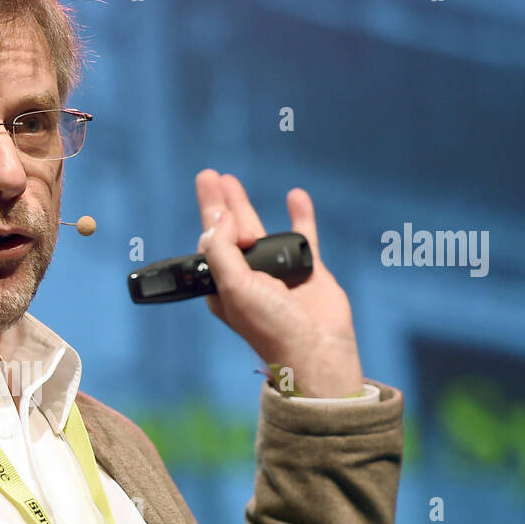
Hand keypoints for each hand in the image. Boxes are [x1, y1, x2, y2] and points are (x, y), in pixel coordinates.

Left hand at [195, 169, 363, 397]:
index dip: (210, 220)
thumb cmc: (271, 326)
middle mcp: (247, 277)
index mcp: (224, 285)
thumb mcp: (234, 288)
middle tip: (208, 175)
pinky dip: (300, 215)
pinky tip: (295, 196)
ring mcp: (277, 271)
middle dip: (219, 204)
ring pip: (260, 230)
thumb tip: (222, 218)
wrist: (316, 348)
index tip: (215, 201)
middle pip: (230, 231)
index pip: (210, 245)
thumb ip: (222, 251)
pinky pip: (303, 235)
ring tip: (232, 181)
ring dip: (246, 206)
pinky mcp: (308, 268)